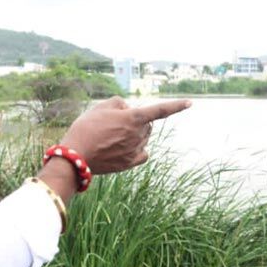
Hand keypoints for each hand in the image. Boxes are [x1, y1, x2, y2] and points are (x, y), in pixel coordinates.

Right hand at [59, 96, 190, 174]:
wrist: (76, 155)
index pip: (160, 110)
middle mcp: (139, 134)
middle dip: (136, 120)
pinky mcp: (131, 163)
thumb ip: (119, 103)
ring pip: (143, 138)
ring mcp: (136, 150)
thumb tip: (128, 110)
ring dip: (134, 134)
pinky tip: (126, 148)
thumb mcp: (100, 107)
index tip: (190, 103)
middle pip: (147, 124)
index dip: (176, 106)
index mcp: (134, 118)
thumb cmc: (86, 128)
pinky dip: (138, 148)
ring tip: (112, 136)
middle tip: (115, 122)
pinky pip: (143, 153)